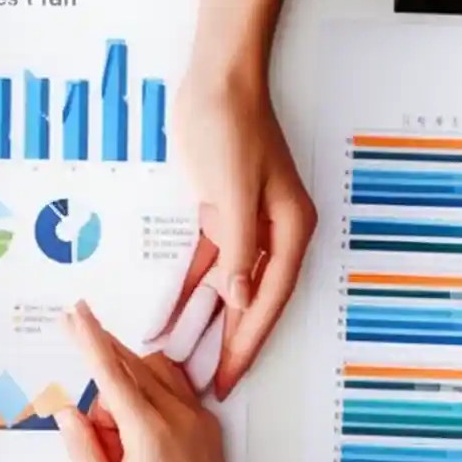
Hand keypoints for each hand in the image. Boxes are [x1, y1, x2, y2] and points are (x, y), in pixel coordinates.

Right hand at [58, 302, 285, 461]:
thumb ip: (81, 448)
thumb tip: (68, 412)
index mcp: (149, 432)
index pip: (111, 371)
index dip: (89, 338)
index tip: (76, 312)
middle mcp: (178, 417)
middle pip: (130, 370)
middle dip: (103, 391)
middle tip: (100, 439)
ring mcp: (198, 421)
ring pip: (153, 374)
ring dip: (127, 391)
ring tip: (121, 446)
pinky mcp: (207, 429)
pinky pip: (174, 390)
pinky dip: (150, 398)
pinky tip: (140, 438)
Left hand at [158, 72, 315, 398]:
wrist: (215, 79)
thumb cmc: (230, 128)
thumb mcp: (234, 193)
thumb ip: (238, 251)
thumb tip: (242, 302)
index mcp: (289, 229)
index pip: (269, 301)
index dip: (248, 343)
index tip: (228, 377)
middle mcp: (273, 231)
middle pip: (253, 300)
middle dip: (232, 342)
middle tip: (209, 382)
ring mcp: (246, 222)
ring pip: (229, 285)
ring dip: (209, 319)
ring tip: (188, 358)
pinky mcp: (219, 211)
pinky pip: (207, 260)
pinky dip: (191, 285)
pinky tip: (172, 310)